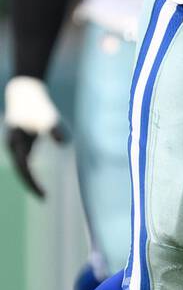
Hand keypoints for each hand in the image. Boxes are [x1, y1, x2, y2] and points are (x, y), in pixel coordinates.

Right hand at [4, 76, 65, 197]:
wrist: (25, 91)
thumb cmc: (37, 104)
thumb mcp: (47, 115)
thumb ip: (53, 129)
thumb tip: (62, 143)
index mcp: (17, 142)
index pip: (25, 169)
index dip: (34, 183)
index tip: (44, 195)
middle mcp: (13, 145)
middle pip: (21, 171)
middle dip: (31, 185)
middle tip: (44, 198)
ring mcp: (15, 143)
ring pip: (22, 166)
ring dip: (30, 179)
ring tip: (42, 193)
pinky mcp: (21, 141)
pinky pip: (25, 160)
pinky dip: (31, 170)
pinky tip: (38, 179)